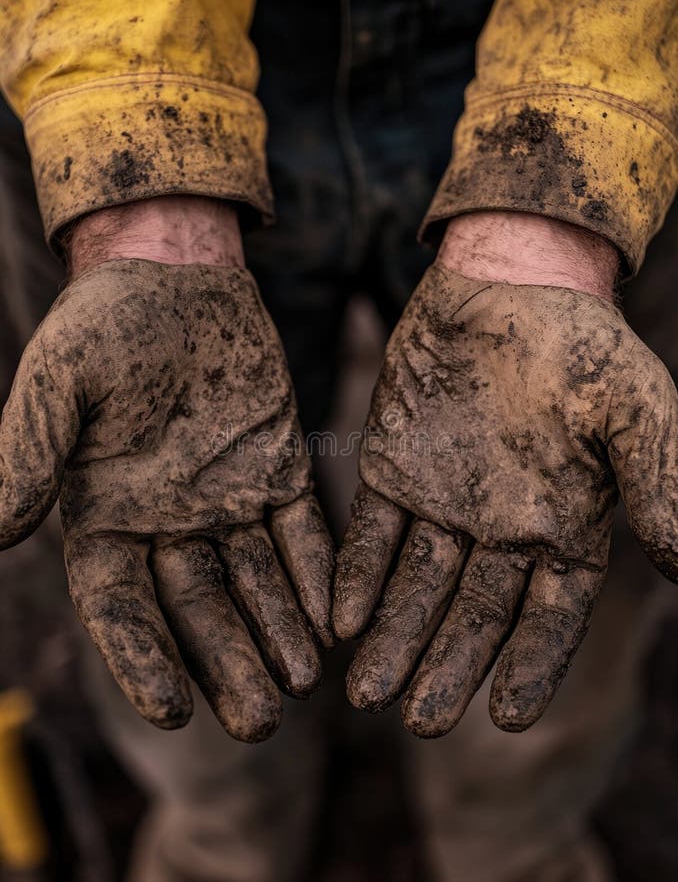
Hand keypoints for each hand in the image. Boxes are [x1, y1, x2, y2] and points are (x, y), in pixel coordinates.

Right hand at [0, 197, 333, 741]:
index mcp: (107, 514)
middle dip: (228, 663)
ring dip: (279, 631)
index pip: (121, 604)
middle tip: (261, 720)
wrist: (171, 275)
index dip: (143, 656)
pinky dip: (315, 572)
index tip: (173, 708)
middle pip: (198, 607)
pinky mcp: (278, 467)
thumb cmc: (102, 325)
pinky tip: (334, 617)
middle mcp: (169, 520)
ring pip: (255, 581)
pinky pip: (300, 529)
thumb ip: (26, 455)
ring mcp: (227, 497)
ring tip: (304, 682)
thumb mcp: (56, 385)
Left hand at [333, 212, 676, 735]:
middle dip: (446, 667)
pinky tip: (342, 618)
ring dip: (393, 635)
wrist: (509, 281)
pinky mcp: (390, 469)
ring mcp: (441, 501)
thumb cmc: (582, 345)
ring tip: (366, 692)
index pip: (548, 613)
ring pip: (415, 585)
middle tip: (417, 723)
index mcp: (562, 525)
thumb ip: (662, 483)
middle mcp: (498, 527)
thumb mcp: (634, 409)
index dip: (532, 664)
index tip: (507, 719)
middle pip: (472, 614)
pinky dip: (358, 573)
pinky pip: (371, 532)